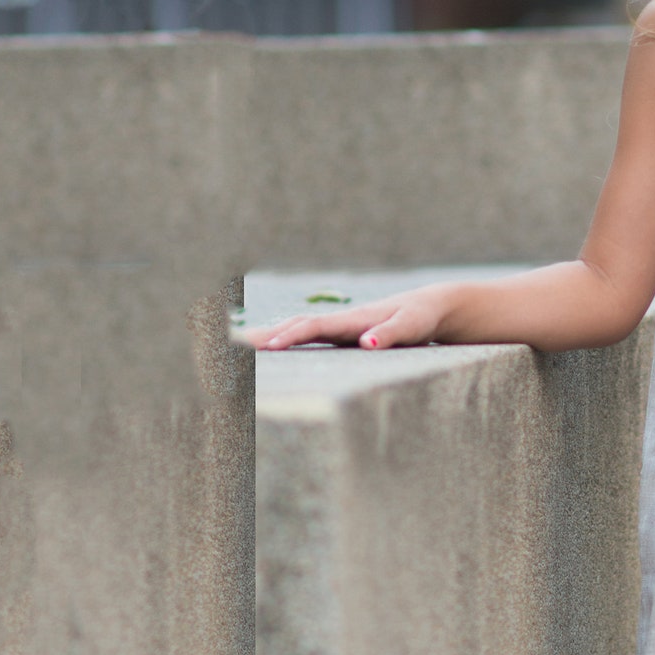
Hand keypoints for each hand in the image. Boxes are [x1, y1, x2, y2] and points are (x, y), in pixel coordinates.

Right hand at [235, 284, 454, 351]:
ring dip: (267, 337)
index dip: (289, 337)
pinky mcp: (339, 335)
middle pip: (294, 326)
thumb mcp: (412, 327)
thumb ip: (391, 334)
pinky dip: (281, 340)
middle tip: (226, 347)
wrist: (428, 306)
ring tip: (234, 348)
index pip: (313, 327)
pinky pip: (304, 336)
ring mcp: (337, 328)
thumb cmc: (421, 318)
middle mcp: (339, 322)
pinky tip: (265, 348)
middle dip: (262, 336)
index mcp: (352, 320)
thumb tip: (366, 343)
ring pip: (295, 329)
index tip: (266, 348)